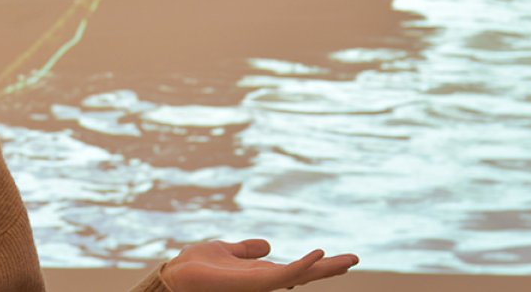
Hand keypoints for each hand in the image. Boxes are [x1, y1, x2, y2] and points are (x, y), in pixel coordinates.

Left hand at [160, 239, 357, 291]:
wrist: (176, 275)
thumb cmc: (196, 267)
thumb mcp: (227, 251)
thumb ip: (247, 250)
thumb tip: (268, 245)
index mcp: (260, 275)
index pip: (295, 270)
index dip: (316, 264)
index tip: (339, 258)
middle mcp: (264, 282)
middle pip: (304, 276)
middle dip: (329, 269)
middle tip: (354, 259)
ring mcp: (261, 285)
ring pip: (300, 277)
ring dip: (324, 268)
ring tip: (348, 260)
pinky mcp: (254, 284)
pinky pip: (284, 276)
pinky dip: (302, 266)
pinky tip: (318, 255)